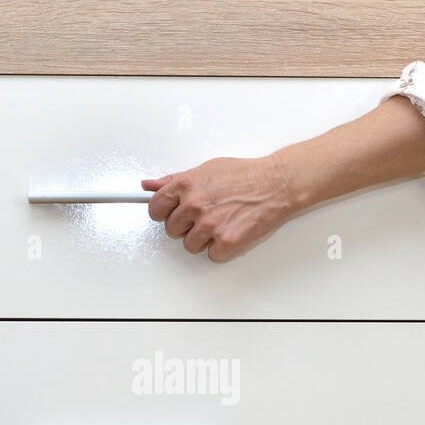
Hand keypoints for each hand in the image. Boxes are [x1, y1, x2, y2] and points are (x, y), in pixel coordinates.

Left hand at [142, 155, 297, 262]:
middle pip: (172, 230)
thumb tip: (149, 186)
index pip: (155, 208)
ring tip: (220, 222)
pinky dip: (221, 248)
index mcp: (186, 185)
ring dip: (203, 239)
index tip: (171, 214)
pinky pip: (211, 255)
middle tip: (205, 215)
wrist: (275, 184)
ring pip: (190, 245)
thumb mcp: (205, 169)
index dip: (163, 213)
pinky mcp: (226, 242)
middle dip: (185, 225)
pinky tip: (231, 231)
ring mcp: (210, 225)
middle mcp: (195, 205)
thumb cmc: (245, 175)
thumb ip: (174, 180)